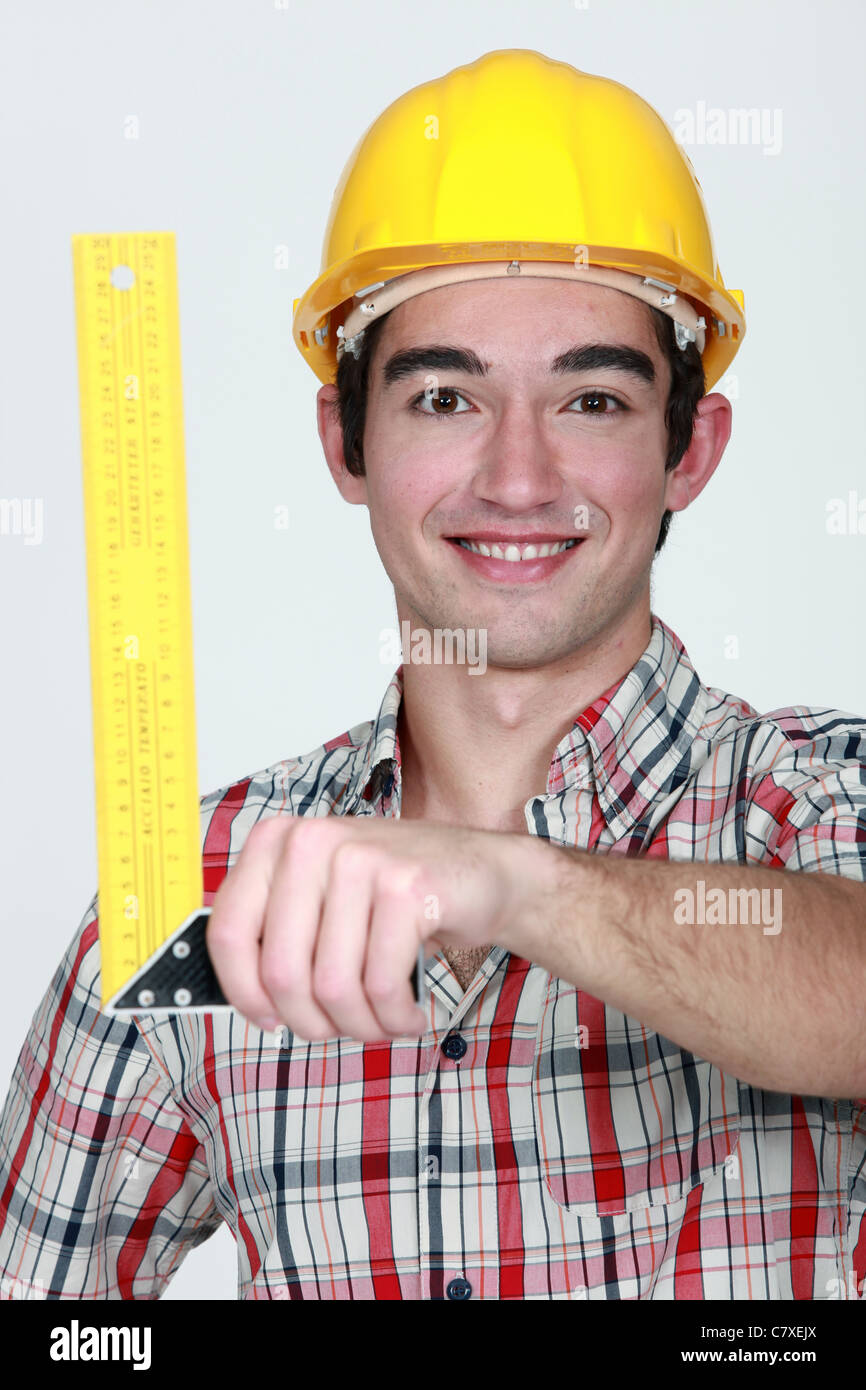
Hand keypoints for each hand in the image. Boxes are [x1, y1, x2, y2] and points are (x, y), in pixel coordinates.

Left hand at [205, 813, 537, 1042]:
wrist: (485, 872)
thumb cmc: (398, 897)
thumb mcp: (325, 901)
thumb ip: (279, 936)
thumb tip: (247, 1002)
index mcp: (276, 843)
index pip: (226, 932)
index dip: (243, 992)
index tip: (269, 1019)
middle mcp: (311, 841)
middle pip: (280, 972)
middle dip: (312, 1021)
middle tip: (341, 1027)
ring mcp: (359, 859)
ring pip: (333, 987)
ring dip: (361, 1025)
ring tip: (383, 1021)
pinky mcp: (405, 887)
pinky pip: (382, 985)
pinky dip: (397, 1017)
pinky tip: (411, 1014)